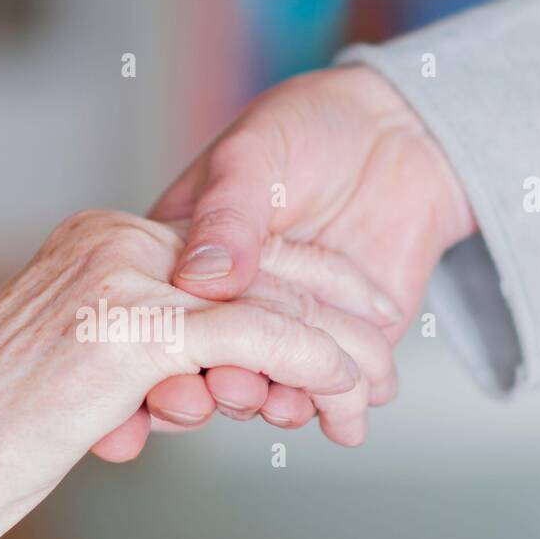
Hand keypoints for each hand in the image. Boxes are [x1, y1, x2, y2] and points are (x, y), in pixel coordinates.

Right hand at [0, 210, 365, 538]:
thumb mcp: (64, 373)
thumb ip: (126, 350)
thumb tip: (181, 377)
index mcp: (94, 242)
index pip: (225, 256)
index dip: (299, 287)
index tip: (348, 322)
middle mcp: (108, 242)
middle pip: (257, 267)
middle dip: (334, 311)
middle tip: (386, 351)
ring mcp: (115, 277)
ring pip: (263, 297)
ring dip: (336, 342)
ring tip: (382, 379)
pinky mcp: (124, 327)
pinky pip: (248, 334)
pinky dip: (309, 357)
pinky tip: (347, 382)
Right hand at [98, 65, 476, 452]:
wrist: (397, 135)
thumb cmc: (308, 128)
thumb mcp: (253, 157)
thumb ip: (227, 216)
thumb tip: (203, 279)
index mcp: (179, 262)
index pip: (149, 318)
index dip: (141, 359)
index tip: (149, 382)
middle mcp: (222, 308)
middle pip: (198, 367)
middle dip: (201, 392)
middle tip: (212, 394)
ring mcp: (275, 335)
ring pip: (256, 389)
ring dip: (264, 404)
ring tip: (279, 404)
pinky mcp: (331, 350)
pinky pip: (320, 392)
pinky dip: (327, 408)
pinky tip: (334, 410)